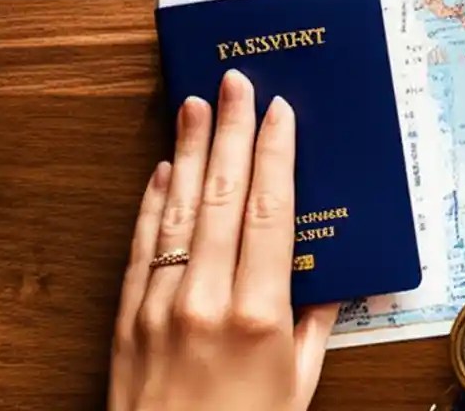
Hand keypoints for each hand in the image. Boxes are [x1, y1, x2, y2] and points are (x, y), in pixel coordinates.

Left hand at [109, 70, 338, 410]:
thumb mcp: (299, 382)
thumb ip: (318, 323)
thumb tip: (336, 277)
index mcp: (260, 313)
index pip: (269, 210)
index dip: (274, 154)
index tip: (279, 112)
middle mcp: (206, 299)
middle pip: (221, 196)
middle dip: (229, 132)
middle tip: (234, 83)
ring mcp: (160, 305)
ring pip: (177, 210)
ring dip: (187, 151)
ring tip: (194, 105)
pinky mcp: (128, 317)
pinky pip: (142, 245)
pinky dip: (152, 202)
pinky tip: (162, 169)